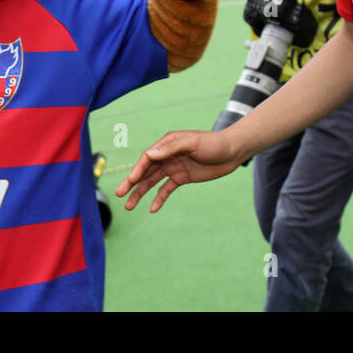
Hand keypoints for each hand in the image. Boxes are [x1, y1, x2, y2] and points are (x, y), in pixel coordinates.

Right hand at [115, 129, 244, 212]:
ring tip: (129, 206)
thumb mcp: (192, 143)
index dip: (138, 169)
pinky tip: (152, 209)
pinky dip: (159, 198)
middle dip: (132, 183)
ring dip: (141, 193)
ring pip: (153, 182)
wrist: (233, 151)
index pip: (148, 157)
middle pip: (146, 171)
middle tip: (119, 195)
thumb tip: (150, 154)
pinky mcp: (182, 177)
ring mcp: (174, 167)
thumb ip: (171, 148)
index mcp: (168, 143)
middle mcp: (168, 155)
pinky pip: (166, 189)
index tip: (131, 181)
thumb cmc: (213, 143)